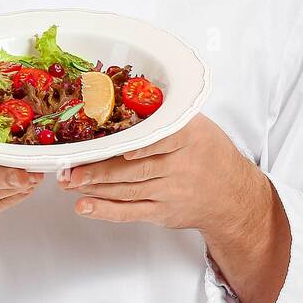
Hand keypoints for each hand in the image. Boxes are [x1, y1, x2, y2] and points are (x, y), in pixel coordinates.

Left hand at [58, 114, 263, 238]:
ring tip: (68, 181)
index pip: (159, 140)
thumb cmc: (209, 153)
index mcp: (188, 138)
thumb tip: (125, 89)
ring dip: (94, 186)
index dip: (136, 145)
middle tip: (69, 166)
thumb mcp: (198, 125)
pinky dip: (105, 210)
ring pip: (126, 189)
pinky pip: (130, 212)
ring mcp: (170, 192)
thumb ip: (166, 114)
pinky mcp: (162, 212)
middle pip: (133, 168)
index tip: (113, 145)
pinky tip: (85, 206)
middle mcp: (179, 166)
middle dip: (97, 168)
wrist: (233, 196)